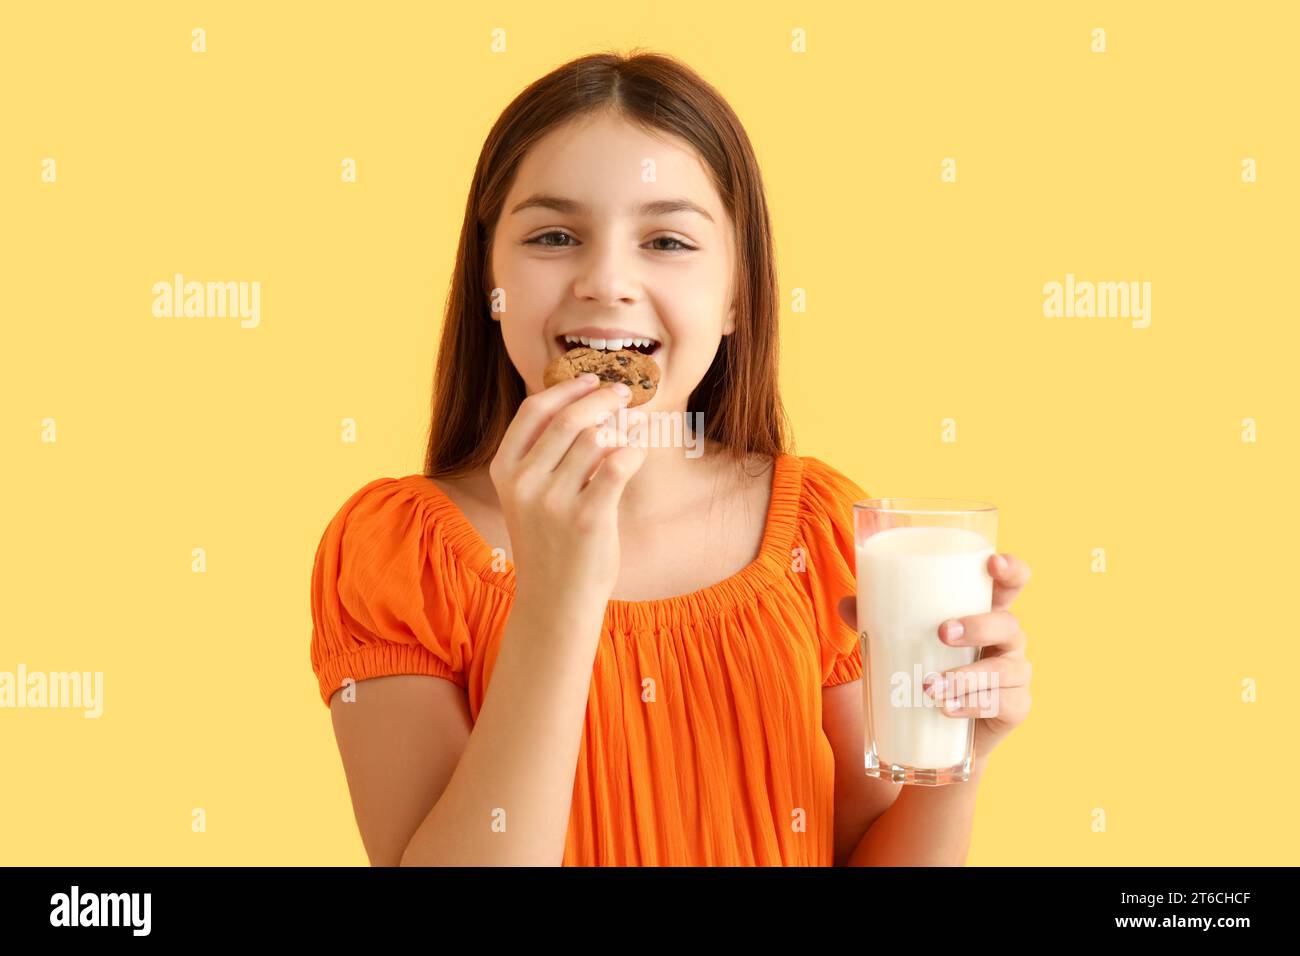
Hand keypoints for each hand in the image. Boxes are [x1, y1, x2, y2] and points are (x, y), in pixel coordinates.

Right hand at [489, 374, 646, 608]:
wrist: (556, 599)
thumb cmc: (549, 542)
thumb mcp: (528, 496)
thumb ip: (544, 454)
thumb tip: (585, 401)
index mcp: (505, 471)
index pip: (533, 410)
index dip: (566, 388)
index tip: (592, 378)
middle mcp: (524, 483)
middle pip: (569, 418)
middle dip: (602, 397)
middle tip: (624, 393)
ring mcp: (554, 501)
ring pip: (596, 438)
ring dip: (622, 423)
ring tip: (637, 422)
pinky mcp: (588, 518)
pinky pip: (618, 463)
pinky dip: (634, 447)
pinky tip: (641, 444)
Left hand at [837, 552, 1033, 767]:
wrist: (938, 731)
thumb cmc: (927, 667)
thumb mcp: (903, 640)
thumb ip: (876, 620)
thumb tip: (846, 604)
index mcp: (985, 612)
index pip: (1012, 584)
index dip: (1011, 570)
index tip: (993, 562)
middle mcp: (1008, 640)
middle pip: (1009, 624)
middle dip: (978, 626)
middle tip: (942, 632)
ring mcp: (1016, 674)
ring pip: (1004, 670)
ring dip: (966, 677)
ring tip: (929, 686)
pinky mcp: (1015, 708)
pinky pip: (1003, 704)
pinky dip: (972, 705)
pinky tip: (946, 709)